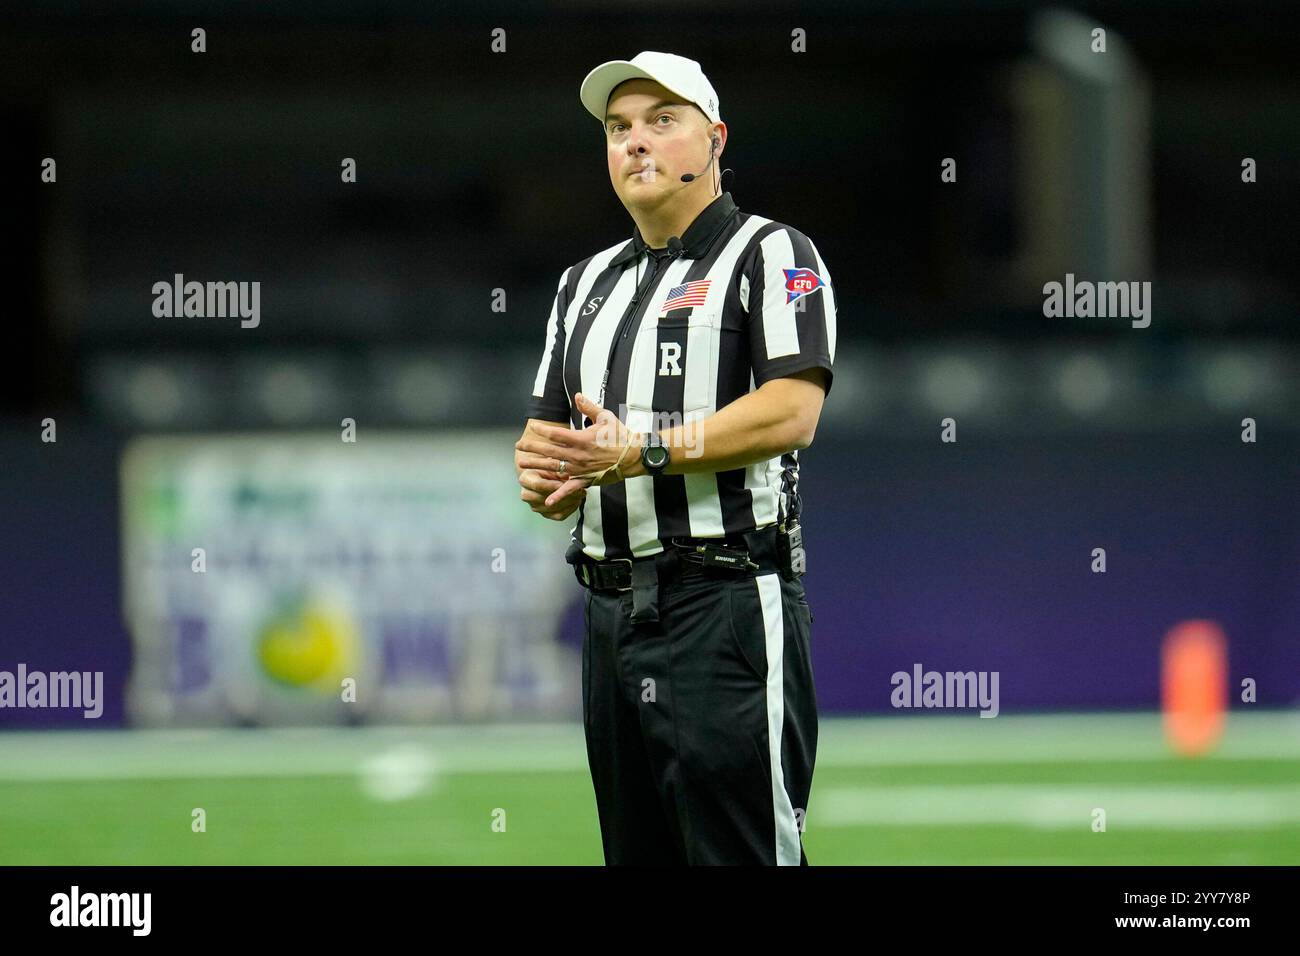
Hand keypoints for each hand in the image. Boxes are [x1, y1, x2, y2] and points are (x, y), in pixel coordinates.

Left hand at [514, 393, 640, 506]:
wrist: (633, 457)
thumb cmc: (620, 436)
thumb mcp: (605, 417)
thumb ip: (589, 407)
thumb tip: (577, 395)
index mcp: (581, 438)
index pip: (555, 434)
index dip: (542, 430)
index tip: (532, 427)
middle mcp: (578, 455)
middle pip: (549, 451)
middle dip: (532, 448)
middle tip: (519, 446)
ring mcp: (580, 469)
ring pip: (554, 468)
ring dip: (536, 466)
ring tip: (522, 465)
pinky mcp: (585, 480)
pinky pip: (570, 489)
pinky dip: (558, 495)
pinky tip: (547, 502)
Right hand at [518, 467, 585, 520]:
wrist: (545, 473)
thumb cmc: (547, 465)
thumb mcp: (551, 461)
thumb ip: (557, 468)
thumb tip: (566, 476)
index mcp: (525, 479)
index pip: (538, 485)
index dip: (553, 486)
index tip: (565, 484)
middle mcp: (527, 494)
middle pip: (544, 499)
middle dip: (563, 495)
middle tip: (578, 490)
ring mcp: (535, 506)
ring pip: (553, 508)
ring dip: (569, 502)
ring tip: (580, 494)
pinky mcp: (545, 514)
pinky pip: (558, 515)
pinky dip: (570, 509)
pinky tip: (577, 501)